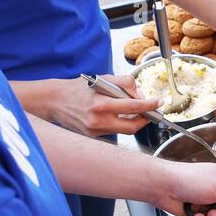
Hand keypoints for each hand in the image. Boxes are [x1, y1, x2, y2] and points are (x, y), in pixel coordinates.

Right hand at [43, 75, 158, 136]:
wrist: (55, 101)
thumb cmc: (78, 88)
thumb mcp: (102, 78)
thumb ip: (124, 84)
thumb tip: (140, 95)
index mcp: (100, 104)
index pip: (133, 106)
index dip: (149, 105)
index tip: (159, 102)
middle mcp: (98, 120)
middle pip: (132, 126)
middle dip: (145, 119)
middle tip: (150, 111)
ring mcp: (95, 131)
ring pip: (124, 130)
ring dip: (133, 120)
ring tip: (132, 110)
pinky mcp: (93, 136)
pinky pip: (113, 131)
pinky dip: (119, 123)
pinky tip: (115, 115)